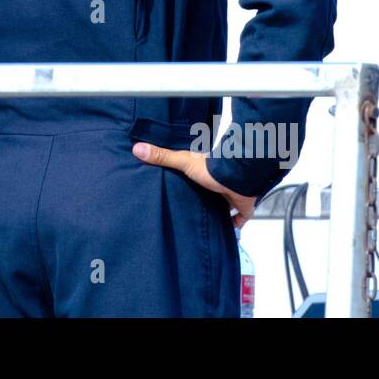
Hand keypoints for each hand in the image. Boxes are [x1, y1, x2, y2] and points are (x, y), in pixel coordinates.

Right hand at [131, 142, 256, 228]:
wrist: (237, 180)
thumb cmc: (210, 169)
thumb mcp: (183, 162)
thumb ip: (162, 157)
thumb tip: (136, 148)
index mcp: (208, 171)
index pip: (199, 174)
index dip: (193, 178)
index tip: (184, 184)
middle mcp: (221, 182)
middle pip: (212, 191)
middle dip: (207, 197)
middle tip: (193, 208)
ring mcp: (233, 195)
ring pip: (226, 204)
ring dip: (220, 210)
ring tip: (207, 222)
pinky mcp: (242, 207)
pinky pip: (239, 218)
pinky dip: (235, 223)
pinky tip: (227, 231)